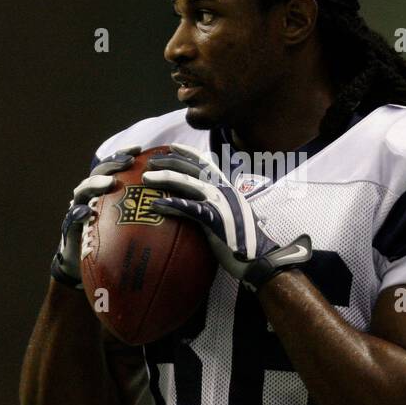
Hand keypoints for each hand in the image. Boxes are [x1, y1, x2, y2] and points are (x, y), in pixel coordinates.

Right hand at [50, 146, 140, 288]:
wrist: (86, 264)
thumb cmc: (113, 242)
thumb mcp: (131, 225)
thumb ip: (145, 210)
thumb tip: (176, 200)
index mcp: (104, 192)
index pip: (112, 167)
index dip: (123, 154)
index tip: (139, 149)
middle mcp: (89, 197)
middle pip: (97, 173)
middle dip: (112, 164)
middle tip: (128, 162)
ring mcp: (77, 210)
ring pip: (82, 191)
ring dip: (95, 183)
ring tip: (109, 182)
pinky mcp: (69, 228)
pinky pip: (71, 219)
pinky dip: (79, 213)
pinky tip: (87, 212)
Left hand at [142, 143, 311, 290]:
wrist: (259, 258)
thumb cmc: (243, 242)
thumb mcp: (230, 218)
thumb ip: (216, 208)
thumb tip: (199, 209)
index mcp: (227, 189)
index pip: (206, 164)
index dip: (188, 153)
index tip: (171, 147)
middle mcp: (224, 191)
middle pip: (193, 168)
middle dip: (170, 161)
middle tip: (150, 162)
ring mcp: (220, 203)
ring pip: (188, 183)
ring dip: (165, 178)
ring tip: (146, 179)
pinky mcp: (216, 219)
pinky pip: (189, 209)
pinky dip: (171, 205)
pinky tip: (156, 206)